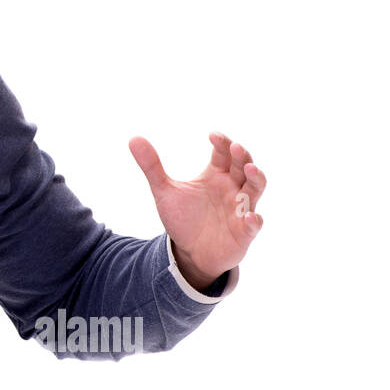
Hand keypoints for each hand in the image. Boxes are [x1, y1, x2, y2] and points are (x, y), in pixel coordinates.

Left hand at [129, 132, 265, 289]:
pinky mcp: (244, 232)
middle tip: (235, 147)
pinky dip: (253, 220)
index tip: (212, 135)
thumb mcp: (164, 191)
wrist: (190, 253)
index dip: (222, 143)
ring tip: (250, 168)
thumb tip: (133, 138)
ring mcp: (241, 209)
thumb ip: (152, 166)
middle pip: (243, 166)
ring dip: (256, 178)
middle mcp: (232, 188)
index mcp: (216, 175)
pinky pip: (253, 224)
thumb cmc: (183, 218)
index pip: (223, 154)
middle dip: (241, 156)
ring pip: (256, 189)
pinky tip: (249, 217)